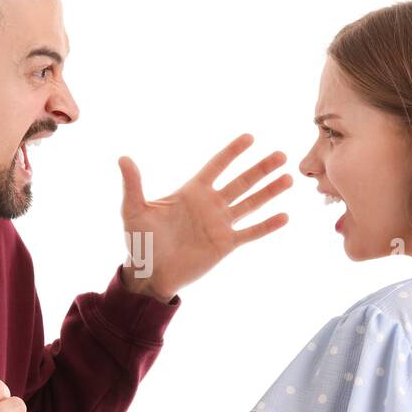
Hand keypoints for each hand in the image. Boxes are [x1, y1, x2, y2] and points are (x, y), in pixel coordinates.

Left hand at [117, 133, 291, 301]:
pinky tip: (284, 216)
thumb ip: (133, 185)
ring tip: (289, 178)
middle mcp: (210, 204)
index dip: (232, 152)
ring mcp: (220, 224)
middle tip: (281, 155)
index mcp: (191, 192)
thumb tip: (123, 158)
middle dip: (261, 169)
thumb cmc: (140, 241)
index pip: (216, 166)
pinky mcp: (225, 245)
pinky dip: (267, 226)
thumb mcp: (134, 210)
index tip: (249, 137)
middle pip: (241, 182)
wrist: (149, 273)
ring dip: (269, 192)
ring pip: (250, 203)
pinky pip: (250, 232)